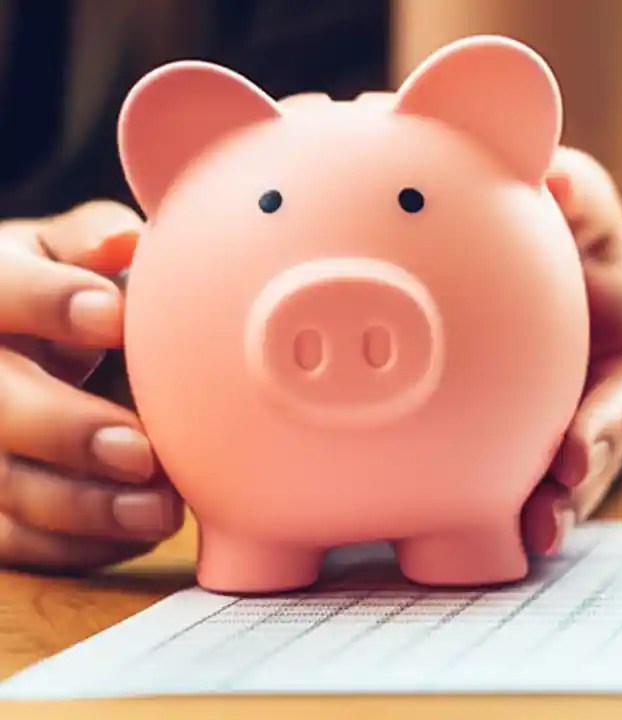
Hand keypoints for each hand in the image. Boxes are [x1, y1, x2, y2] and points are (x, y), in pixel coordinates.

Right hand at [0, 201, 183, 571]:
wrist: (15, 347)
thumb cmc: (56, 291)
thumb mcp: (60, 254)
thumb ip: (90, 244)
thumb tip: (124, 239)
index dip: (47, 303)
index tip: (114, 315)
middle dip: (66, 430)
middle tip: (141, 449)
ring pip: (4, 485)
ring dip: (84, 506)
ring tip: (161, 510)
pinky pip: (16, 541)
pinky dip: (81, 545)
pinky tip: (139, 533)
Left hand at [520, 148, 621, 555]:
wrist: (534, 255)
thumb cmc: (568, 218)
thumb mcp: (584, 199)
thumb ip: (580, 196)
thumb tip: (557, 178)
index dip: (608, 426)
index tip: (576, 457)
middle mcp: (612, 398)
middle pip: (599, 457)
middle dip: (576, 493)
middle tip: (546, 520)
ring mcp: (573, 422)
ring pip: (564, 481)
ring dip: (546, 512)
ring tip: (523, 537)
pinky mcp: (528, 435)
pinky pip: (518, 474)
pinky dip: (504, 502)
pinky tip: (482, 525)